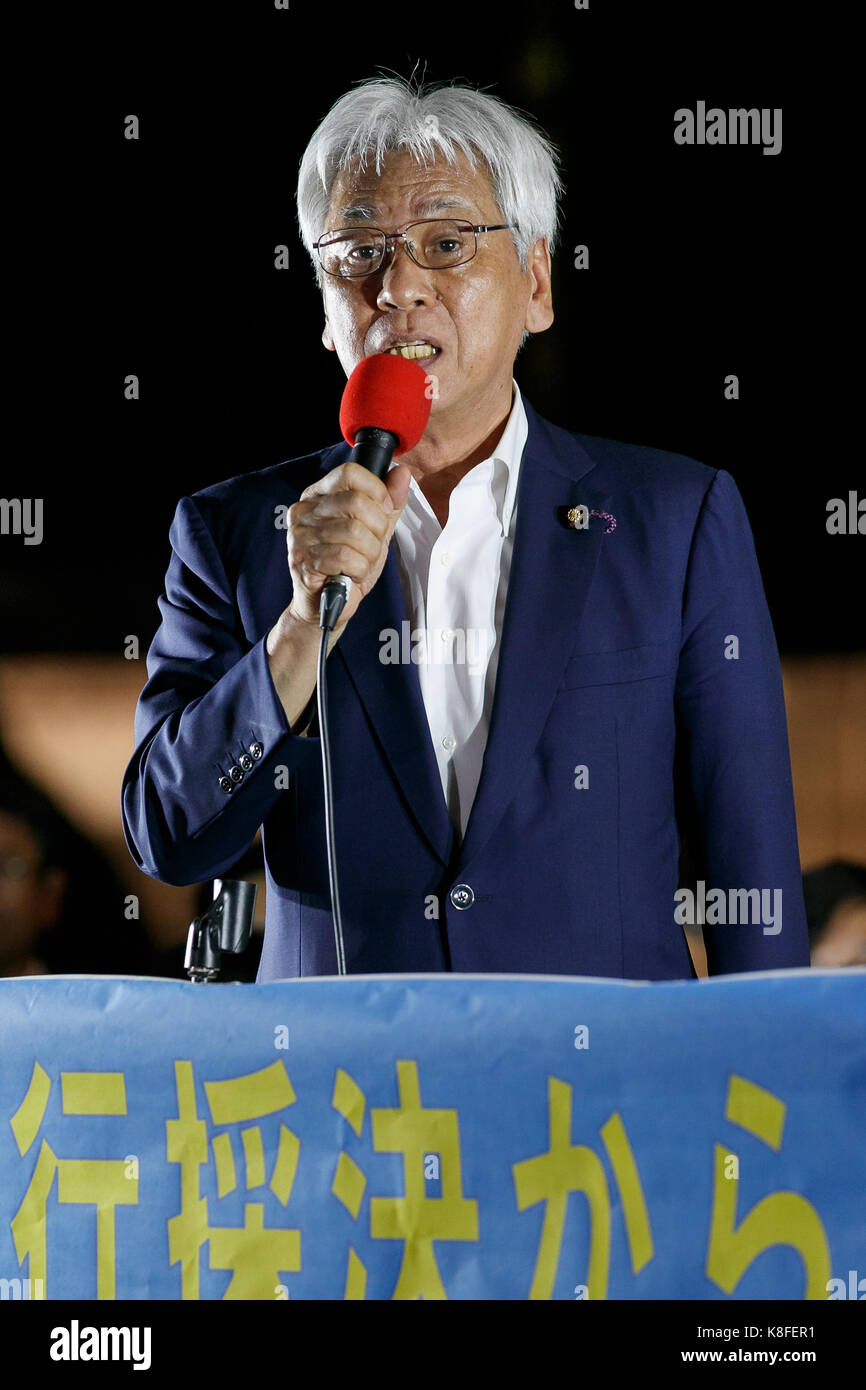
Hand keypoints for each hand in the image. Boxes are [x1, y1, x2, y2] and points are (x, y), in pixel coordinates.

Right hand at [284, 461, 410, 631]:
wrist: (325, 605)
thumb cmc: (347, 565)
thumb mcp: (374, 530)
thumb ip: (389, 503)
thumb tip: (402, 473)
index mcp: (319, 495)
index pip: (350, 473)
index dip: (377, 491)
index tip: (383, 512)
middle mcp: (304, 510)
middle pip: (357, 502)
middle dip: (377, 530)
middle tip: (371, 546)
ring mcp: (300, 536)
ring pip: (354, 532)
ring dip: (369, 555)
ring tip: (361, 563)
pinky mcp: (303, 562)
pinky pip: (346, 557)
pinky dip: (359, 570)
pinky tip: (352, 574)